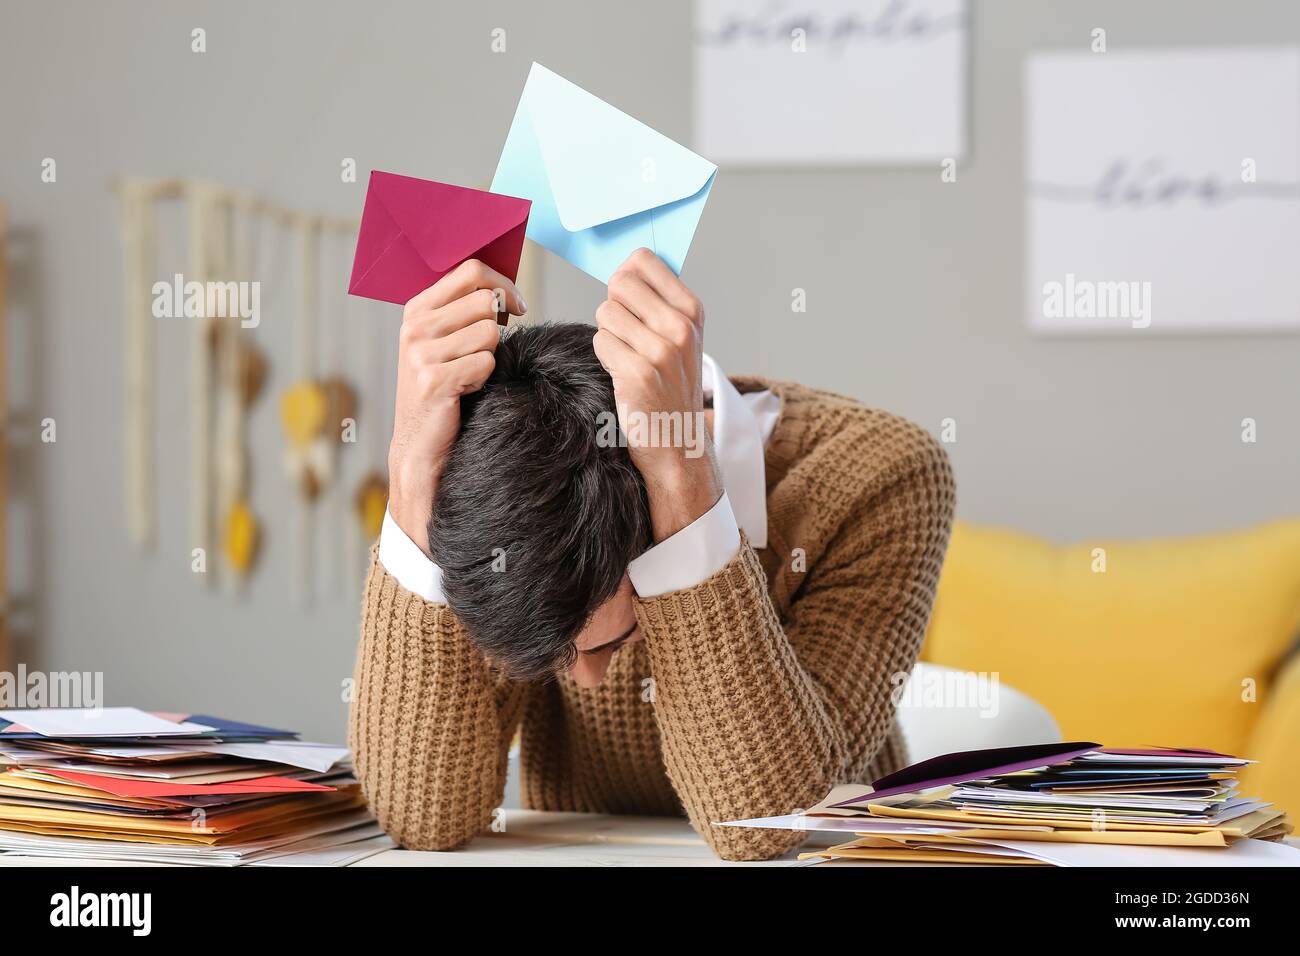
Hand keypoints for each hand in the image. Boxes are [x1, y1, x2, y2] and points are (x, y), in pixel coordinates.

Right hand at [388, 260, 526, 554]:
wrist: (419, 442)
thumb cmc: (440, 388)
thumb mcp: (444, 341)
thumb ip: (464, 309)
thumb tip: (505, 286)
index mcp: (417, 308)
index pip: (471, 271)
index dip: (503, 283)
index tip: (516, 305)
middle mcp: (415, 326)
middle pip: (486, 301)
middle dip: (501, 324)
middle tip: (493, 348)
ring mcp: (421, 353)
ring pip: (489, 333)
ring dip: (490, 355)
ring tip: (470, 373)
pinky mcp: (433, 379)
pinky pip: (485, 363)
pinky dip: (485, 377)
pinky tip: (466, 390)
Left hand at [593, 248, 723, 542]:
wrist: (679, 443)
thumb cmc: (672, 386)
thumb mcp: (681, 338)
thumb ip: (660, 301)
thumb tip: (626, 267)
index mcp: (692, 311)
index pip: (643, 261)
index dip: (626, 278)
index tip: (630, 300)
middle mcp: (679, 327)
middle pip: (619, 284)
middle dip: (614, 306)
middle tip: (628, 335)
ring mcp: (660, 351)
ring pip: (606, 314)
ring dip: (609, 335)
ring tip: (629, 357)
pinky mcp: (637, 373)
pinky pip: (601, 343)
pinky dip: (606, 357)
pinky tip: (624, 375)